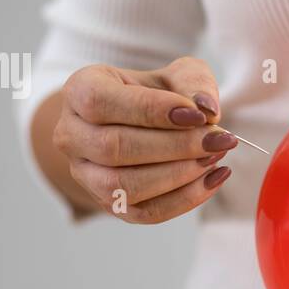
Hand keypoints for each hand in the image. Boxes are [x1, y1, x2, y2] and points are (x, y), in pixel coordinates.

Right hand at [52, 57, 237, 222]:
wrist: (138, 125)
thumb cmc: (156, 95)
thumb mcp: (176, 75)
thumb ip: (193, 83)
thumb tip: (208, 109)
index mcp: (79, 91)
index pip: (102, 103)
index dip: (152, 111)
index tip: (199, 114)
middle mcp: (71, 135)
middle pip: (113, 148)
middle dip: (174, 146)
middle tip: (218, 139)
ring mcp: (85, 175)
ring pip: (123, 186)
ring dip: (177, 175)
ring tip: (215, 158)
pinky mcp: (109, 204)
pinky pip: (144, 212)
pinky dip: (184, 199)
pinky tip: (214, 179)